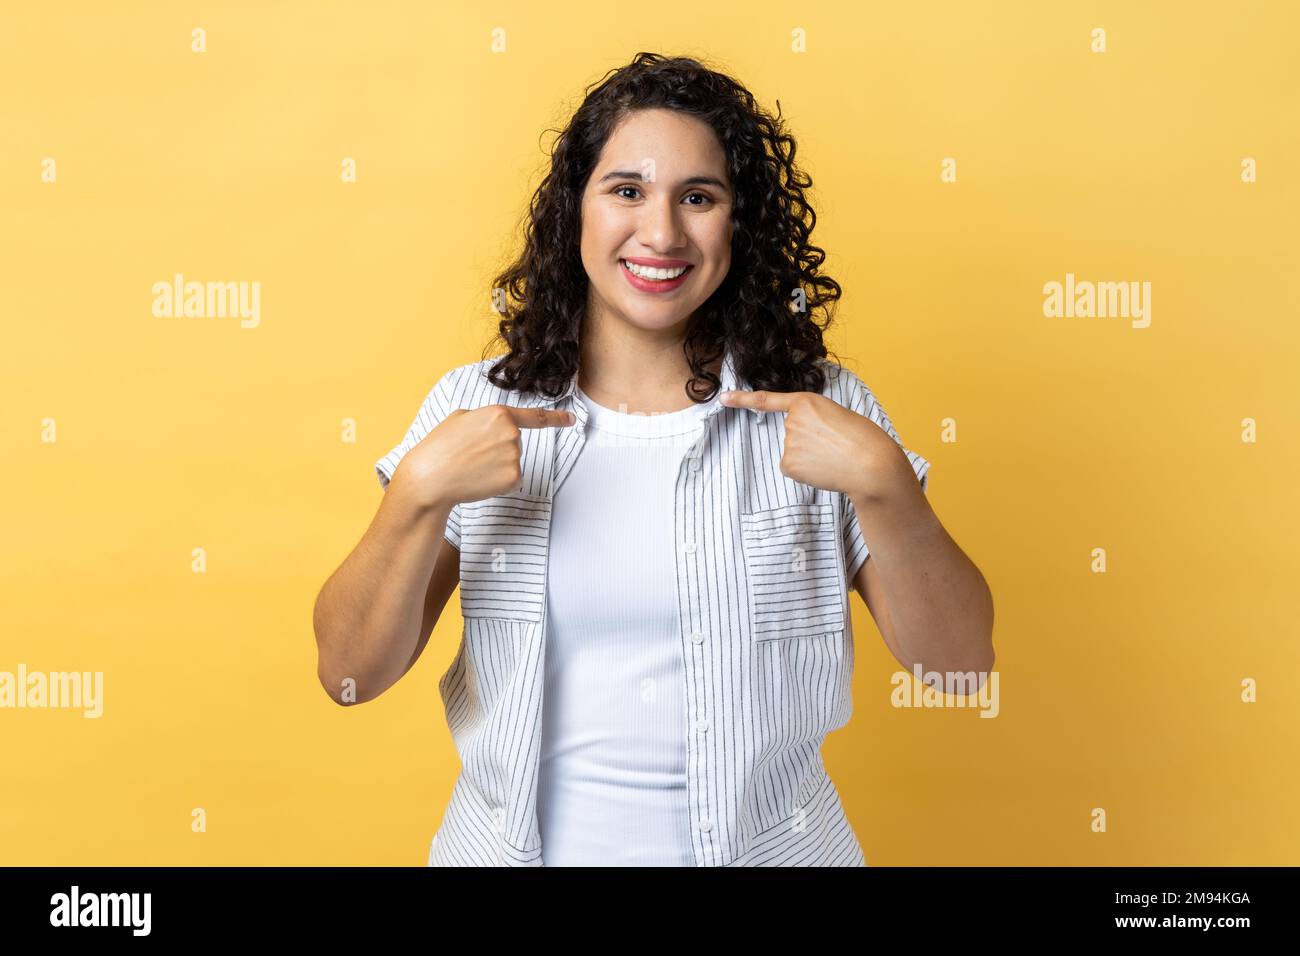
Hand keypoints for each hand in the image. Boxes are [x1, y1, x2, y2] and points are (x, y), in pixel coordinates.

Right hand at [392, 405, 575, 508]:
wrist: (430, 478)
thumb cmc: (439, 447)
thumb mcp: (460, 418)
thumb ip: (485, 418)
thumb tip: (496, 426)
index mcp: (499, 414)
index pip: (536, 416)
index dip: (557, 418)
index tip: (571, 419)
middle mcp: (512, 434)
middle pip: (515, 442)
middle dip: (497, 448)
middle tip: (470, 454)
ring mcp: (515, 457)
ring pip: (512, 462)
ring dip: (496, 466)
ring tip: (471, 466)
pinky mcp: (513, 479)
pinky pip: (511, 479)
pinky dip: (497, 482)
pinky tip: (478, 480)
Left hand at [718, 388, 916, 501]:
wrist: (872, 465)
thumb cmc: (864, 439)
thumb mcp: (838, 416)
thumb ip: (814, 420)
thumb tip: (795, 443)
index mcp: (806, 401)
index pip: (767, 399)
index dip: (742, 399)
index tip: (723, 398)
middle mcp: (791, 420)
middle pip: (791, 432)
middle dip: (808, 440)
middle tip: (834, 445)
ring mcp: (788, 442)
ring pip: (793, 452)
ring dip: (810, 456)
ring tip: (834, 457)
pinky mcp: (788, 464)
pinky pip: (793, 468)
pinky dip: (806, 471)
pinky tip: (824, 469)